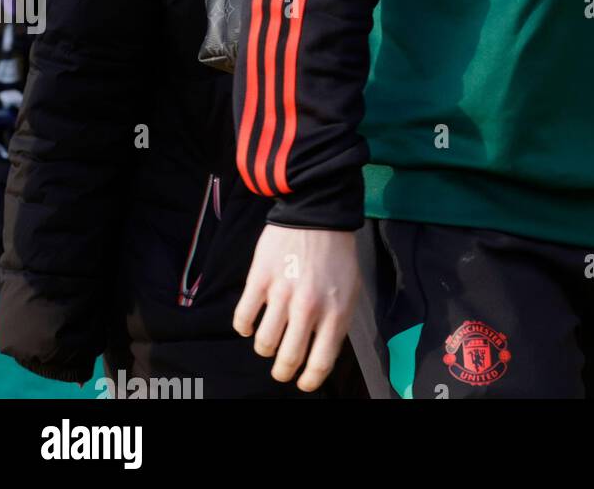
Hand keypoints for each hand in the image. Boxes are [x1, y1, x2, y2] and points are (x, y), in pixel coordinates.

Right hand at [233, 224, 361, 391]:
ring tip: (270, 339)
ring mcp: (282, 293)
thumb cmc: (336, 253)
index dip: (308, 381)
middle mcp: (309, 307)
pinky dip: (244, 327)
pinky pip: (242, 319)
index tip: (302, 382)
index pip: (319, 364)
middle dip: (282, 371)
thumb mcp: (350, 288)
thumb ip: (337, 321)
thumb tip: (321, 352)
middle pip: (287, 360)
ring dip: (265, 348)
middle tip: (281, 368)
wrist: (317, 212)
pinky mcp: (259, 280)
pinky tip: (251, 323)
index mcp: (335, 311)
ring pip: (264, 344)